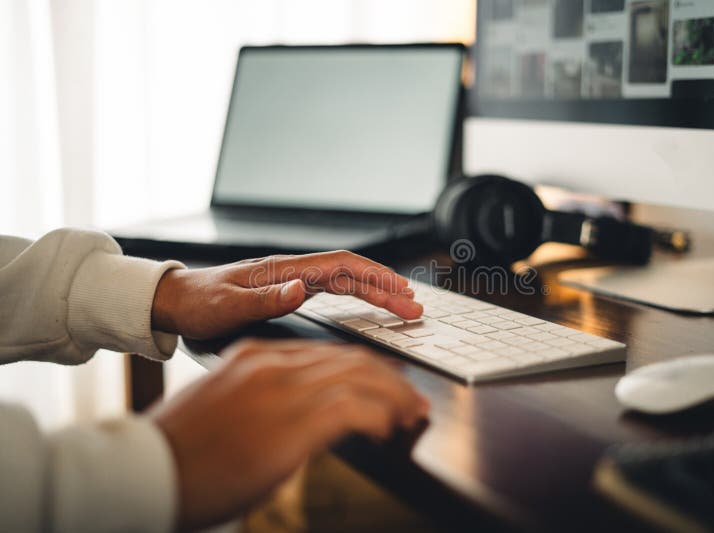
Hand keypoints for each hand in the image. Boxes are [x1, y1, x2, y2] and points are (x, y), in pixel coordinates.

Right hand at [150, 339, 428, 529]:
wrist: (148, 470)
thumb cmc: (186, 449)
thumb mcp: (229, 404)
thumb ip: (267, 395)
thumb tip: (305, 410)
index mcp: (257, 354)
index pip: (329, 353)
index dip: (366, 369)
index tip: (386, 385)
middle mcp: (272, 363)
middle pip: (352, 359)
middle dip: (390, 381)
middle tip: (411, 400)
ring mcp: (281, 390)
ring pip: (359, 378)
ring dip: (394, 398)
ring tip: (411, 415)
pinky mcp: (289, 423)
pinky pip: (352, 409)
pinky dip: (378, 417)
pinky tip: (387, 429)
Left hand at [152, 250, 421, 339]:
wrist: (176, 302)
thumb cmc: (198, 305)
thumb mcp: (226, 307)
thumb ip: (264, 298)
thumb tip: (302, 288)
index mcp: (282, 271)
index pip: (340, 266)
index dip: (373, 276)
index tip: (399, 291)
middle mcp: (292, 272)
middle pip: (350, 273)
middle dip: (385, 286)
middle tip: (414, 307)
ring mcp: (292, 280)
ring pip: (345, 281)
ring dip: (375, 291)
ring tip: (403, 305)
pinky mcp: (289, 291)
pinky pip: (333, 290)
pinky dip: (357, 295)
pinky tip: (369, 303)